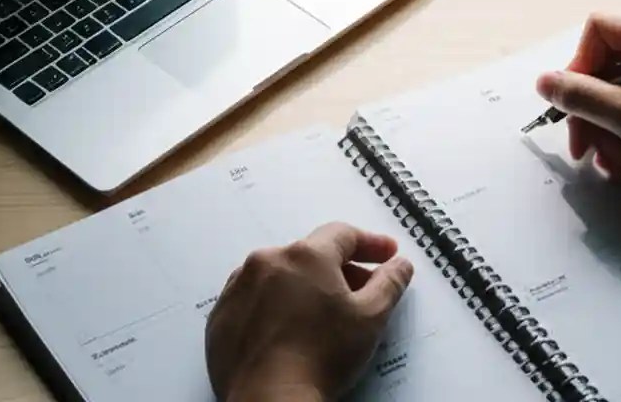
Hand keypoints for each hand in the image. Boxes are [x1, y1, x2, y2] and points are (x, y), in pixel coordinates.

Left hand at [205, 222, 414, 401]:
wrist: (269, 399)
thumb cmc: (320, 358)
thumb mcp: (371, 318)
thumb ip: (390, 283)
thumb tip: (399, 265)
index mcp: (306, 256)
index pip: (343, 235)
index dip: (370, 244)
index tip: (386, 255)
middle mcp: (267, 262)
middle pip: (311, 255)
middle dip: (339, 271)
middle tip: (361, 293)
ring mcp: (239, 287)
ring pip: (280, 275)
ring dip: (303, 287)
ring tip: (322, 315)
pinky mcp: (221, 315)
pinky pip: (254, 299)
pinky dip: (274, 306)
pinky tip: (289, 330)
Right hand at [536, 12, 620, 224]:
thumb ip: (580, 95)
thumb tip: (542, 81)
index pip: (597, 28)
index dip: (578, 63)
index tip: (573, 102)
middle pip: (604, 66)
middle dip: (589, 112)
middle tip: (581, 149)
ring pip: (619, 94)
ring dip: (608, 133)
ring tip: (612, 167)